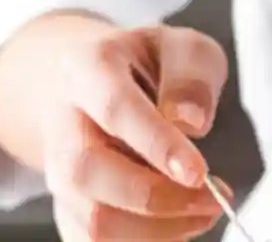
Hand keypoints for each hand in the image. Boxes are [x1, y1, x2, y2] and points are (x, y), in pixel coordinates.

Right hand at [40, 24, 231, 240]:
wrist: (102, 84)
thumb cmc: (150, 66)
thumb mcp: (185, 48)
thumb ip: (191, 76)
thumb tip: (191, 121)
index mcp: (90, 68)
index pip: (116, 109)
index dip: (157, 144)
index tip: (199, 172)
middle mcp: (64, 121)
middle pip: (89, 172)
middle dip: (157, 197)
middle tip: (212, 198)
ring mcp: (59, 170)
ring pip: (92, 219)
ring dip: (157, 230)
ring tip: (203, 212)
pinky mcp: (68, 208)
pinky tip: (178, 226)